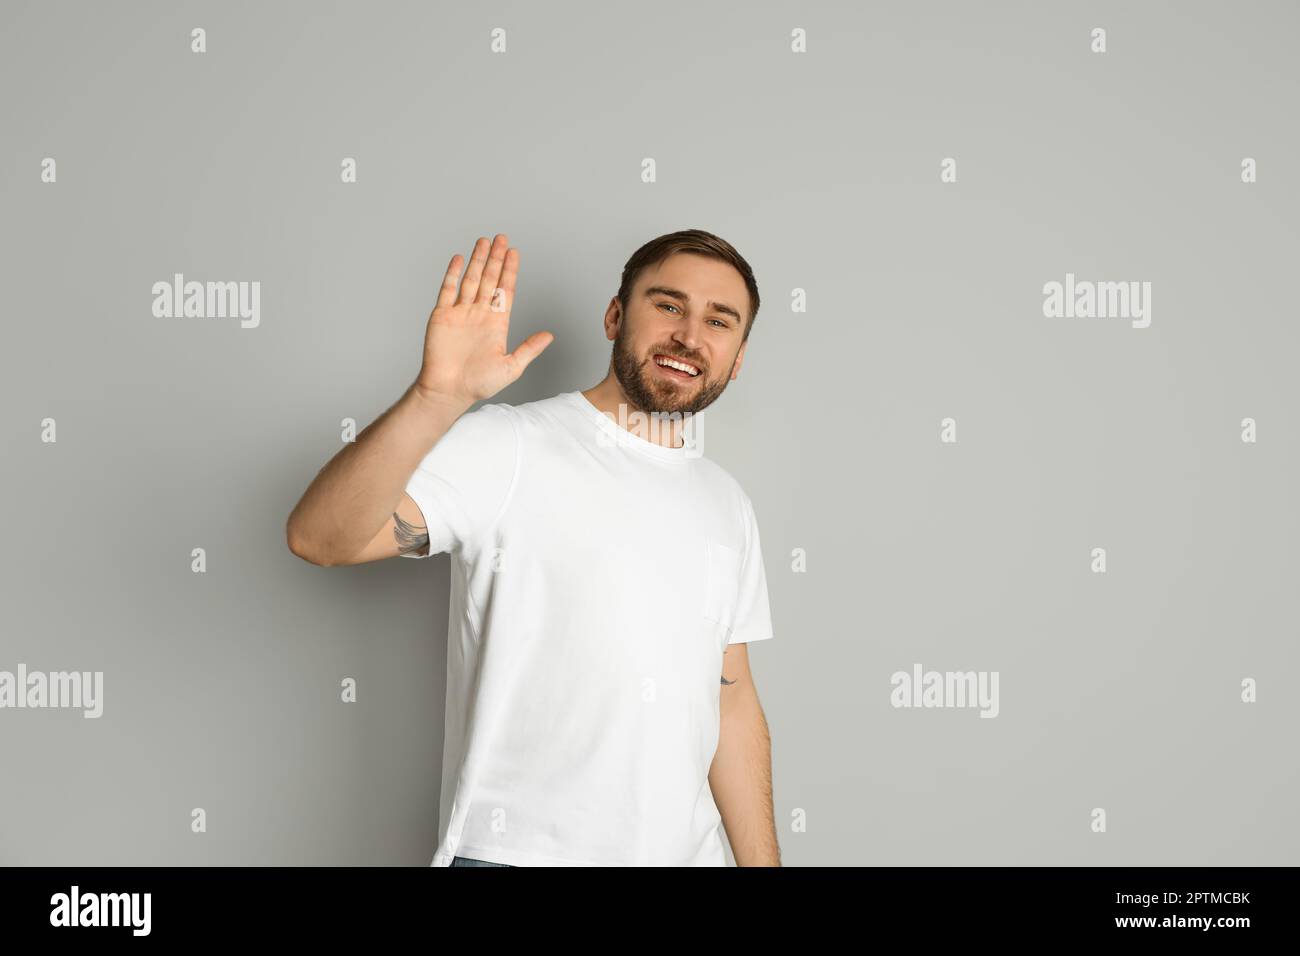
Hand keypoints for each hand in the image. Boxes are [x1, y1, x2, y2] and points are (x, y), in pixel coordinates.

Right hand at [414, 234, 553, 406]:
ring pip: (471, 280)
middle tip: (502, 238)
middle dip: (496, 259)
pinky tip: (460, 258)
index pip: (505, 291)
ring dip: (478, 260)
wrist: (448, 390)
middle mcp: (479, 314)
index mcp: (497, 324)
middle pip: (490, 280)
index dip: (510, 271)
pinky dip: (453, 273)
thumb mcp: (511, 367)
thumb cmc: (479, 384)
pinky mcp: (442, 316)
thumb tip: (550, 335)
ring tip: (484, 241)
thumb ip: (529, 348)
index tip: (514, 253)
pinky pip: (448, 289)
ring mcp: (460, 313)